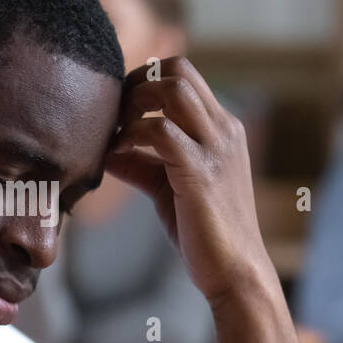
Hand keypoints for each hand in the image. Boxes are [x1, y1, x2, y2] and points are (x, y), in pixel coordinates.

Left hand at [105, 57, 271, 307]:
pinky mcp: (200, 172)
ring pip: (173, 89)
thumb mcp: (169, 188)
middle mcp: (224, 130)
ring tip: (115, 131)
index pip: (184, 77)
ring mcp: (216, 148)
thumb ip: (142, 164)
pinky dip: (131, 135)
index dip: (145, 82)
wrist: (236, 272)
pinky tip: (116, 153)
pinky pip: (161, 131)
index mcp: (222, 129)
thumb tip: (107, 151)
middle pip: (178, 70)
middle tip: (114, 114)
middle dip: (136, 82)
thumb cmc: (204, 232)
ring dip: (133, 102)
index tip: (120, 109)